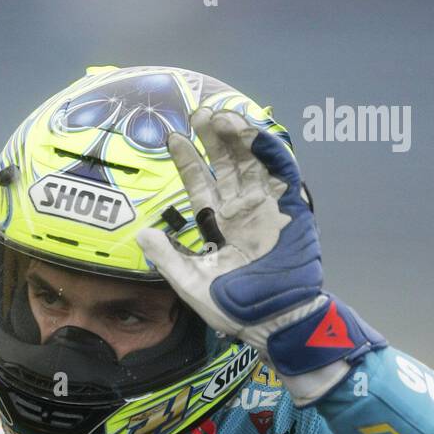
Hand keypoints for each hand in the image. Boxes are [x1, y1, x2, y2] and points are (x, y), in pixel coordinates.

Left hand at [138, 108, 384, 403]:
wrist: (274, 321)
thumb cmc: (234, 308)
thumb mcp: (192, 284)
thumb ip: (169, 257)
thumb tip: (142, 234)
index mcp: (218, 225)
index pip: (200, 184)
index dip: (188, 160)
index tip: (173, 136)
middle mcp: (241, 211)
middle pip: (226, 165)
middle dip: (213, 139)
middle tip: (200, 112)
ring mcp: (266, 208)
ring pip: (252, 163)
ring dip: (239, 138)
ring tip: (223, 117)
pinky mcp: (291, 210)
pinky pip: (282, 173)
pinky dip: (271, 151)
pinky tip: (255, 132)